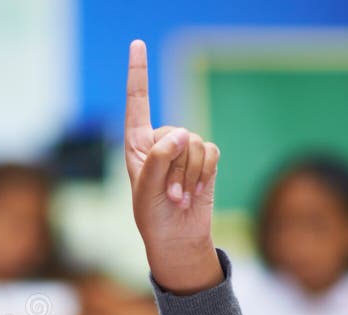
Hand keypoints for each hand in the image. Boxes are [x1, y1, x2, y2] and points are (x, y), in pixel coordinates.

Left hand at [124, 40, 222, 294]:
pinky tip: (195, 192)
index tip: (137, 44)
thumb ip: (157, 161)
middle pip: (175, 133)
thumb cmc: (152, 218)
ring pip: (195, 144)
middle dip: (175, 167)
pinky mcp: (205, 160)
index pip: (137, 103)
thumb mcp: (145, 192)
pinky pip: (211, 152)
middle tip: (168, 195)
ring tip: (178, 198)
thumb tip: (180, 134)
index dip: (138, 74)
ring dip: (189, 175)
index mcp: (136, 145)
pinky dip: (205, 174)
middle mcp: (160, 143)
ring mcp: (184, 151)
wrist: (177, 238)